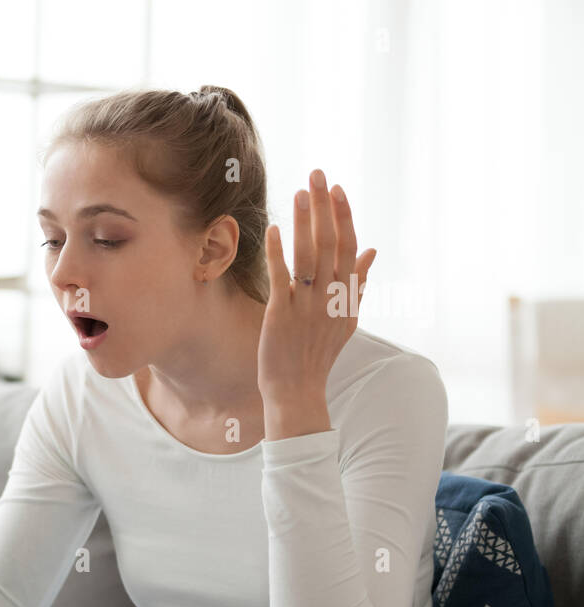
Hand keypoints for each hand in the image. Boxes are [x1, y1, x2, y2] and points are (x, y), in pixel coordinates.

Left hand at [258, 169, 375, 403]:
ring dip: (304, 221)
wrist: (298, 390)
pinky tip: (274, 228)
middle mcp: (332, 297)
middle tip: (318, 174)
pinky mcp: (282, 313)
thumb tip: (373, 251)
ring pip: (309, 254)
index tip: (338, 189)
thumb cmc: (317, 354)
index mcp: (348, 295)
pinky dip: (278, 251)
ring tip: (299, 193)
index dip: (345, 216)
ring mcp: (308, 304)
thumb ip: (358, 282)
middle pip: (331, 243)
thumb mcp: (347, 319)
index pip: (350, 246)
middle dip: (326, 207)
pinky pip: (281, 276)